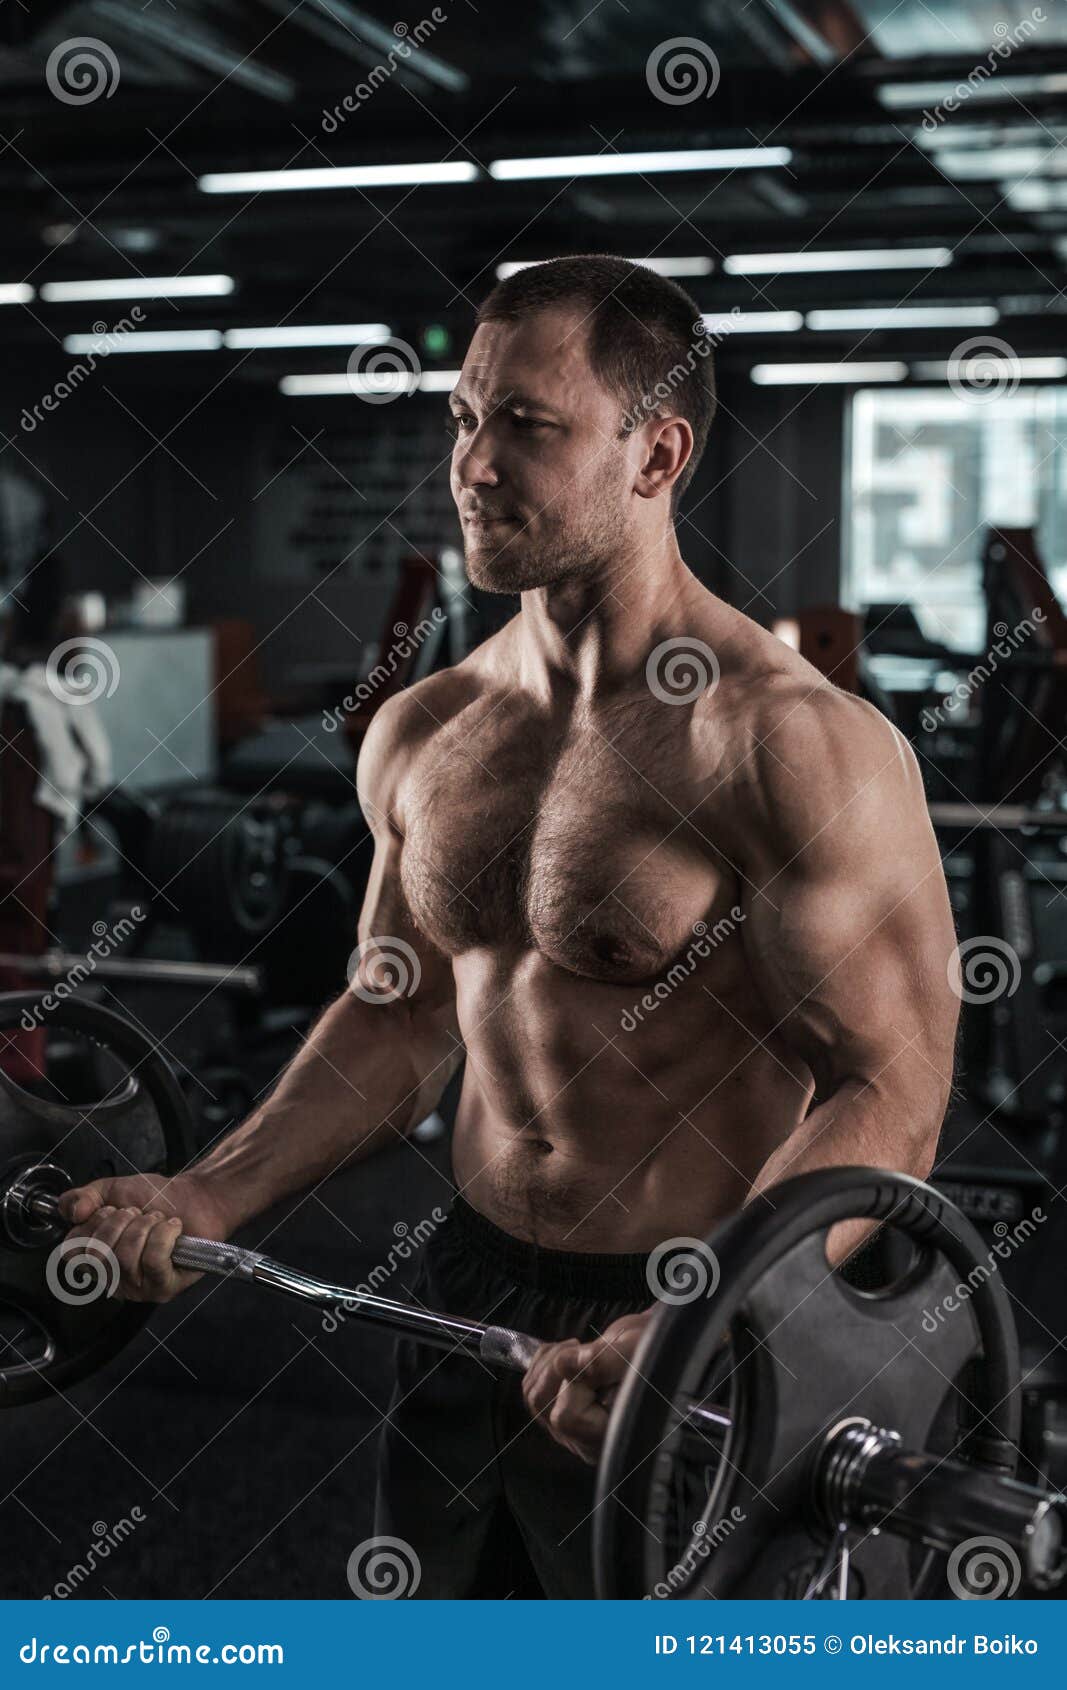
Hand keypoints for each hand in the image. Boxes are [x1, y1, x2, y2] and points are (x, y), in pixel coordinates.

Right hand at [56, 1172, 229, 1302]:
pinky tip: (174, 1229)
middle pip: (98, 1255)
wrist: (196, 1197)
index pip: (72, 1252)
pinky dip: (165, 1234)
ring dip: (146, 1226)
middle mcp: (113, 1279)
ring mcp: (137, 1288)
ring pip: (126, 1257)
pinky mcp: (163, 1289)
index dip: (93, 1225)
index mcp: (97, 1258)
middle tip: (139, 1214)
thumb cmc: (156, 1198)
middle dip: (121, 1222)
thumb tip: (72, 1214)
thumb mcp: (113, 1190)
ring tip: (158, 1221)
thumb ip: (84, 1197)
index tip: (113, 1210)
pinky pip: (153, 1261)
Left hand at [521, 1309, 655, 1464]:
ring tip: (576, 1348)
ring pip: (533, 1397)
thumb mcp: (636, 1351)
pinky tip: (569, 1352)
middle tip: (581, 1348)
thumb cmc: (653, 1353)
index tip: (597, 1365)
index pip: (567, 1417)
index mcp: (611, 1435)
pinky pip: (532, 1389)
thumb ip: (603, 1361)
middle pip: (543, 1407)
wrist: (653, 1351)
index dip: (574, 1383)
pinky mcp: (561, 1416)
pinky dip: (542, 1362)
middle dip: (555, 1368)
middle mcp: (588, 1442)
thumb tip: (564, 1365)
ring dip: (546, 1362)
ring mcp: (571, 1432)